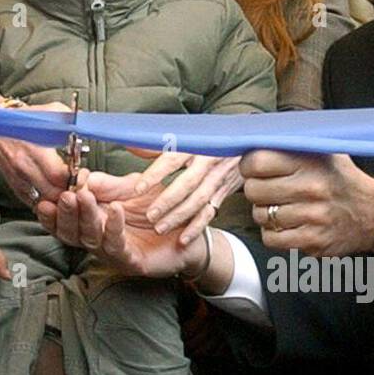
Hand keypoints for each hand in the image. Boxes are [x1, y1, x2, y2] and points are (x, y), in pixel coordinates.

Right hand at [36, 183, 208, 277]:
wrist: (189, 235)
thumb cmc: (158, 212)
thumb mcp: (130, 189)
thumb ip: (106, 184)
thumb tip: (81, 176)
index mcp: (92, 221)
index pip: (64, 216)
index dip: (54, 204)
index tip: (52, 187)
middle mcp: (96, 238)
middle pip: (70, 229)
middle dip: (64, 211)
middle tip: (65, 193)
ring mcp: (111, 252)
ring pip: (89, 238)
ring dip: (84, 216)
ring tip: (82, 196)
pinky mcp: (130, 261)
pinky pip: (116, 245)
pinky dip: (113, 226)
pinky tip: (115, 209)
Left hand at [86, 152, 242, 242]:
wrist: (242, 142)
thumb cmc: (209, 139)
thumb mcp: (185, 136)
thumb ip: (157, 144)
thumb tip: (130, 143)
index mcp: (195, 145)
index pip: (173, 160)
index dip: (155, 175)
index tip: (138, 189)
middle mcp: (208, 163)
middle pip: (188, 183)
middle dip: (168, 201)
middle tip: (150, 215)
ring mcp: (217, 179)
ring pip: (199, 201)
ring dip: (179, 216)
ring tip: (160, 228)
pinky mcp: (223, 193)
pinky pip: (210, 213)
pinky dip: (197, 227)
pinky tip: (184, 238)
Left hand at [241, 150, 373, 255]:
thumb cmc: (342, 179)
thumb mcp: (324, 150)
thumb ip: (291, 141)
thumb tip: (252, 129)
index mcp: (311, 161)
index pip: (257, 162)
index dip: (249, 166)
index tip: (255, 169)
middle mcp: (311, 188)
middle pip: (254, 191)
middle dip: (256, 190)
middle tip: (268, 190)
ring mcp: (312, 216)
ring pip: (261, 216)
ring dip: (266, 213)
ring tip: (282, 207)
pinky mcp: (313, 240)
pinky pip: (271, 239)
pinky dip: (274, 233)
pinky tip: (288, 224)